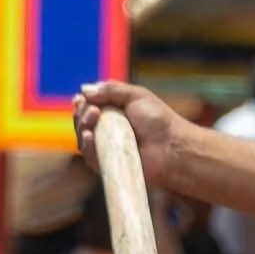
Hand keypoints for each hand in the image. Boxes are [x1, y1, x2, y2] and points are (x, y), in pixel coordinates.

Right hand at [75, 79, 192, 189]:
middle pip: (82, 121)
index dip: (82, 103)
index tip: (82, 99)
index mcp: (114, 112)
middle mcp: (108, 130)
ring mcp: (107, 148)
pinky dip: (86, 145)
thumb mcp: (137, 96)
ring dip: (82, 126)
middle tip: (92, 109)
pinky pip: (90, 156)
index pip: (88, 106)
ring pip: (83, 137)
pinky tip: (89, 135)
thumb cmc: (160, 121)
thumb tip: (84, 89)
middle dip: (81, 113)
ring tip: (93, 117)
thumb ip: (111, 90)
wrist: (173, 147)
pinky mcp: (108, 164)